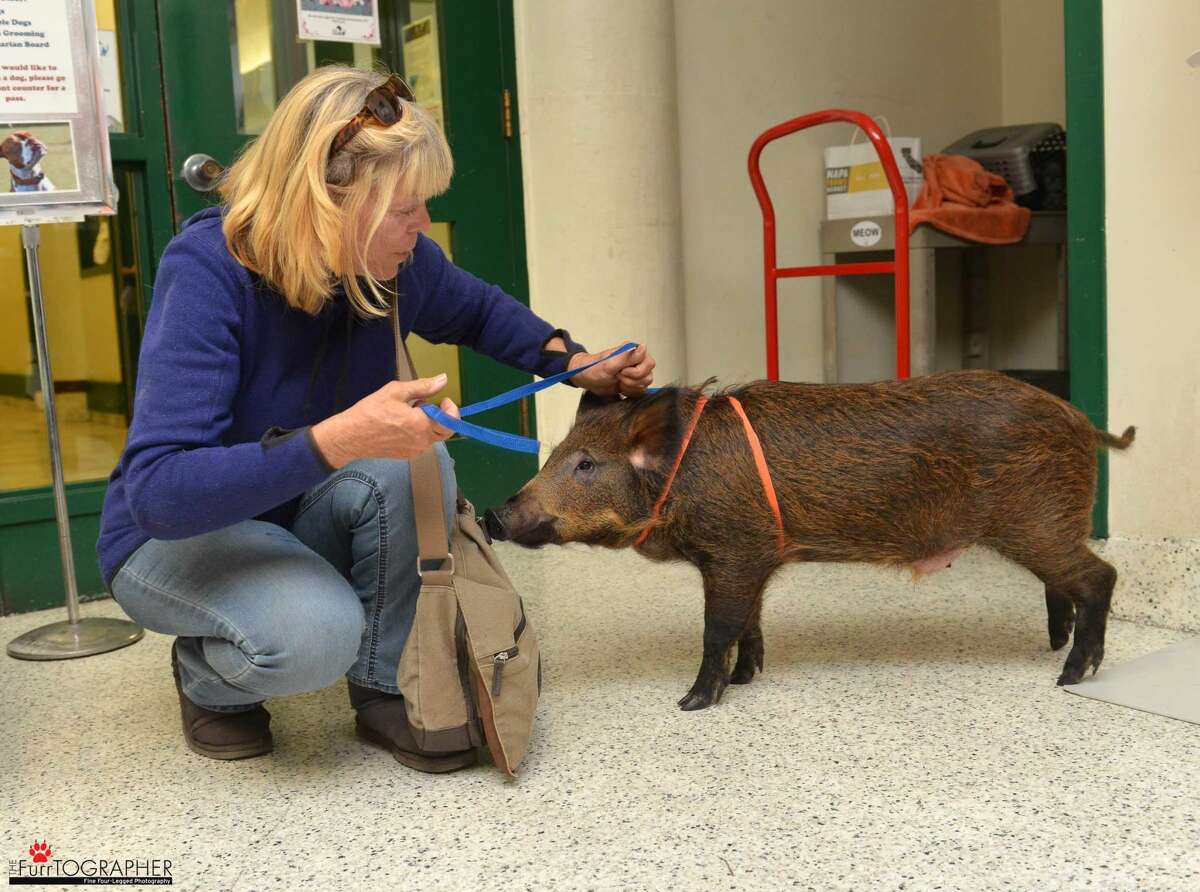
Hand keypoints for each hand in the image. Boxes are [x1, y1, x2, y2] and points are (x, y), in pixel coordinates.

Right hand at [310, 375, 459, 468]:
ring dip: (427, 422)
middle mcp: (421, 441)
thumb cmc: (370, 412)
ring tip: (408, 411)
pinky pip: (421, 442)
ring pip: (433, 436)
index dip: (452, 409)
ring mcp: (415, 450)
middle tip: (425, 404)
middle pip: (445, 431)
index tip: (443, 399)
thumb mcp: (396, 392)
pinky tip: (402, 423)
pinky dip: (418, 431)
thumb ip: (423, 387)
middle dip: (440, 416)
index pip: (451, 422)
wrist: (350, 436)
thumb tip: (443, 379)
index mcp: (420, 425)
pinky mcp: (407, 455)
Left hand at [568, 343, 655, 396]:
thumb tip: (644, 346)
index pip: (649, 364)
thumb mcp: (609, 364)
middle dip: (632, 381)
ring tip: (617, 381)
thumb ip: (627, 356)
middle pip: (648, 376)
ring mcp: (636, 372)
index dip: (636, 372)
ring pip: (645, 384)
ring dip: (630, 387)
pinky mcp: (633, 382)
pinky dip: (629, 392)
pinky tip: (620, 387)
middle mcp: (638, 361)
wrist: (586, 378)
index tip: (621, 372)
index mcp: (634, 352)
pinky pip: (640, 391)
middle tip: (617, 377)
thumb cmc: (594, 369)